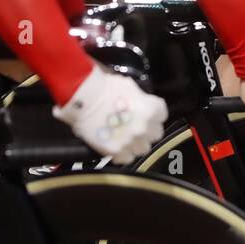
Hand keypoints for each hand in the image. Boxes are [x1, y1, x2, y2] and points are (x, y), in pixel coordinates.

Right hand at [52, 65, 167, 164]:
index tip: (146, 114)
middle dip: (147, 130)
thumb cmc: (103, 87)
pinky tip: (115, 144)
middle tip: (135, 125)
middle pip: (155, 134)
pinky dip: (122, 153)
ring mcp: (131, 141)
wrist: (82, 98)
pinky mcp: (116, 152)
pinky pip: (126, 158)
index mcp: (151, 110)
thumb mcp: (128, 85)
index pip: (162, 115)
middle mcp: (144, 128)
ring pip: (143, 149)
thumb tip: (138, 101)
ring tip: (125, 137)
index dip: (153, 114)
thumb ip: (139, 97)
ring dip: (136, 143)